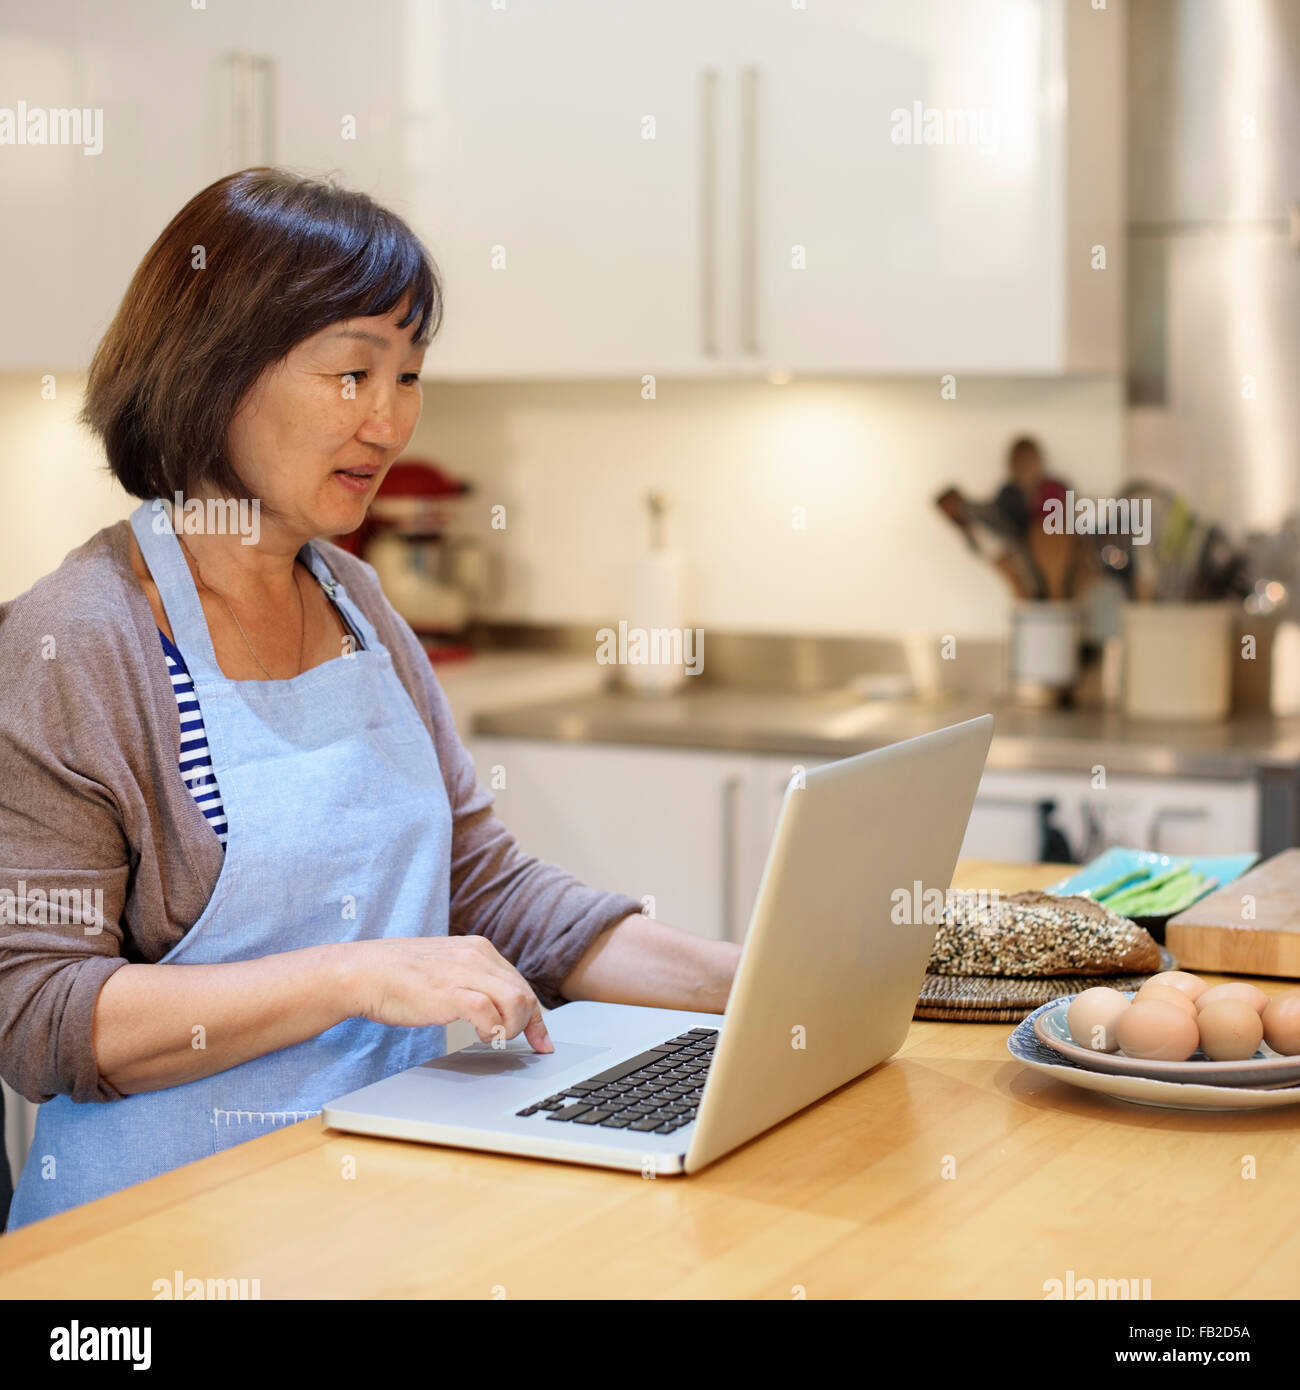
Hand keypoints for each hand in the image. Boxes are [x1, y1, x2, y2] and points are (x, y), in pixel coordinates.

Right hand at [340, 935, 551, 1051]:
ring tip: (493, 1038)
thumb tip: (494, 1006)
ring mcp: (464, 973)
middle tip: (521, 1046)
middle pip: (525, 993)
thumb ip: (472, 980)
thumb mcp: (446, 968)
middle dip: (529, 1025)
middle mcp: (477, 956)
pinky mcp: (449, 992)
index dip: (536, 1016)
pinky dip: (492, 1029)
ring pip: (516, 1001)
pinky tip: (479, 1036)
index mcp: (478, 949)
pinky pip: (488, 1012)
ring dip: (512, 1027)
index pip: (520, 983)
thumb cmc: (399, 976)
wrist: (363, 972)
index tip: (542, 1041)